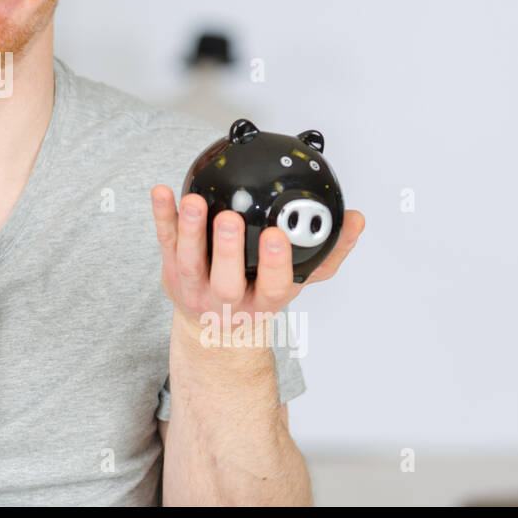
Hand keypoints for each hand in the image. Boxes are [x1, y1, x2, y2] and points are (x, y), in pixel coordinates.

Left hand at [150, 187, 364, 334]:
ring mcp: (197, 290)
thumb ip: (329, 251)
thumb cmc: (260, 293)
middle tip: (229, 217)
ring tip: (192, 201)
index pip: (275, 288)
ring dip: (190, 231)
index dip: (275, 265)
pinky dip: (162, 218)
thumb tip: (355, 219)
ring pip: (191, 262)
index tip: (276, 236)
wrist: (214, 326)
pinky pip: (165, 243)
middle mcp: (230, 301)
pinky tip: (162, 192)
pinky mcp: (171, 274)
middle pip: (227, 281)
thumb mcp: (299, 280)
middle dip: (227, 249)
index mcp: (265, 301)